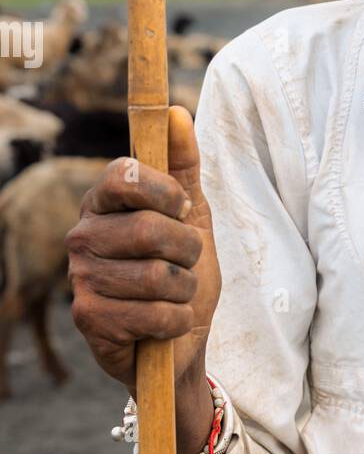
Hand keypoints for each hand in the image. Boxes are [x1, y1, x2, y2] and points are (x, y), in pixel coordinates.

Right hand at [65, 106, 220, 400]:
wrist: (179, 340)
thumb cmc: (182, 273)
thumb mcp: (193, 216)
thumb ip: (184, 166)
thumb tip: (175, 113)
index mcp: (103, 203)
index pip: (124, 173)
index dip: (165, 191)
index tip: (182, 208)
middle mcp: (82, 235)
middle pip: (149, 228)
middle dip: (187, 250)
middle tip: (184, 263)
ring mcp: (80, 277)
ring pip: (157, 275)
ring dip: (184, 289)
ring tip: (174, 295)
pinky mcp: (89, 318)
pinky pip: (154, 313)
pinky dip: (175, 321)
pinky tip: (163, 323)